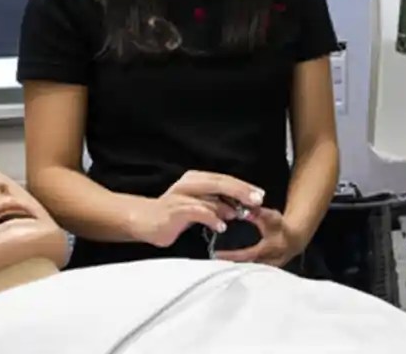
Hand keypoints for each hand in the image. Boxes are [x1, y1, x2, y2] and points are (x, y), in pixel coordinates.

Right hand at [126, 170, 264, 247]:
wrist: (145, 220)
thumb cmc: (174, 213)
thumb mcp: (198, 205)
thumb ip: (216, 204)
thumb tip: (239, 209)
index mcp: (197, 178)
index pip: (225, 179)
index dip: (244, 187)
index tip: (260, 195)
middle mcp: (189, 183)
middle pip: (221, 183)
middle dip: (242, 191)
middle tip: (257, 201)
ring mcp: (181, 195)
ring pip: (211, 197)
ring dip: (227, 207)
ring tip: (238, 215)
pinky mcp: (175, 210)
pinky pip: (199, 211)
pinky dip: (212, 218)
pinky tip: (221, 227)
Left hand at [214, 208, 304, 266]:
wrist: (294, 239)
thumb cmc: (280, 227)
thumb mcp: (271, 217)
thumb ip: (257, 214)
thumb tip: (242, 211)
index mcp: (270, 248)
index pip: (247, 254)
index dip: (231, 255)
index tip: (216, 254)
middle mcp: (270, 261)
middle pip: (247, 267)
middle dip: (230, 266)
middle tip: (213, 263)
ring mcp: (268, 269)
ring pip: (249, 272)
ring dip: (234, 270)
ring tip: (217, 266)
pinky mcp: (267, 273)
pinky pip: (252, 274)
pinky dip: (241, 271)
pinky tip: (228, 269)